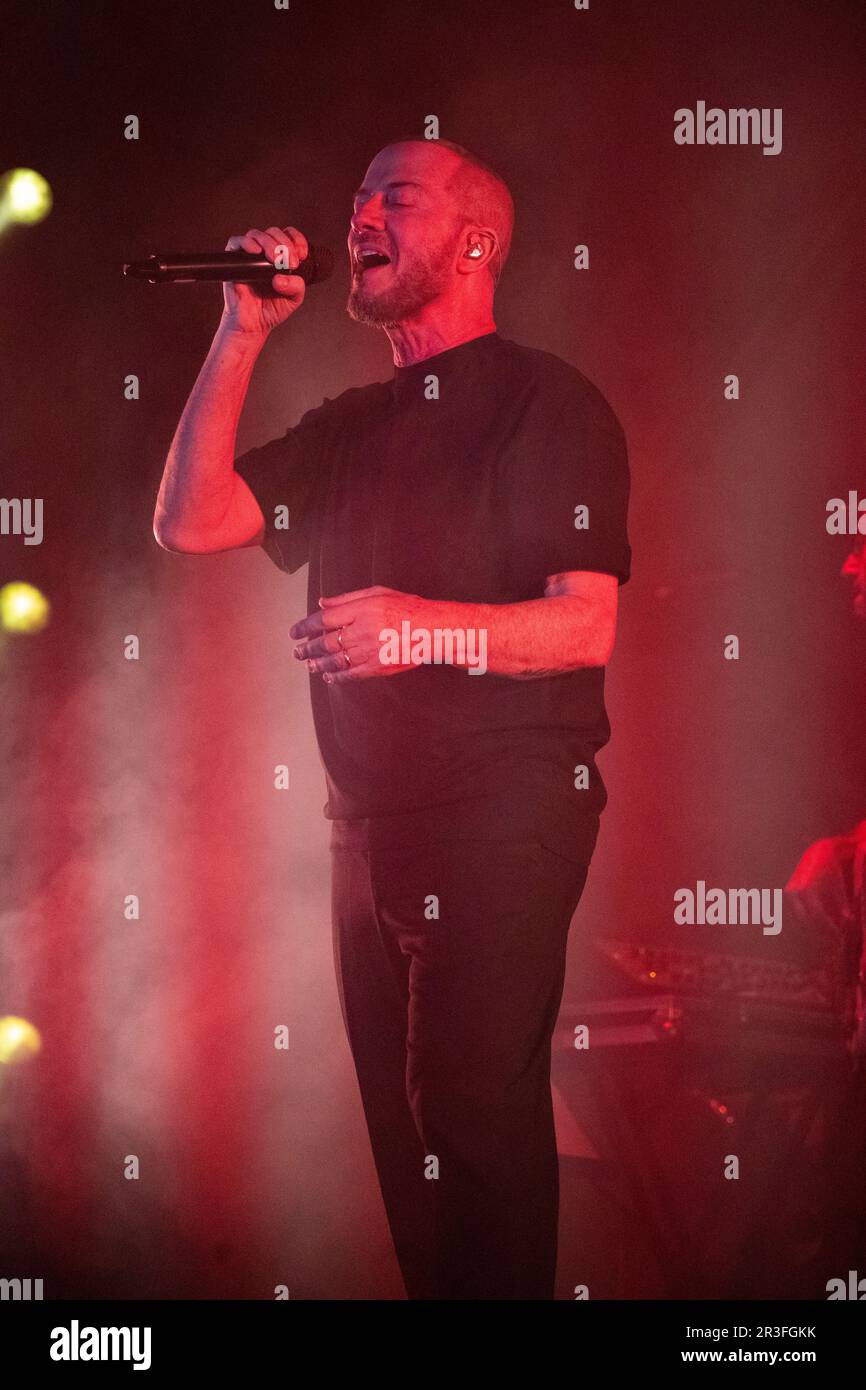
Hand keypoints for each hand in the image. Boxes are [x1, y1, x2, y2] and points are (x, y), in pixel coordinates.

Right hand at [219, 225, 307, 337]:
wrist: (252, 324)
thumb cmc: (271, 309)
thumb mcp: (294, 298)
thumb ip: (297, 286)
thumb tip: (281, 277)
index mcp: (281, 258)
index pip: (289, 236)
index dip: (297, 240)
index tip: (301, 254)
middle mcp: (264, 254)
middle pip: (274, 232)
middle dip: (285, 245)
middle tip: (290, 263)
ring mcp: (249, 256)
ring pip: (257, 234)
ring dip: (270, 244)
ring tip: (276, 261)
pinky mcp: (234, 261)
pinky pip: (236, 242)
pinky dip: (247, 243)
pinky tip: (256, 252)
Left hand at [290, 586, 433, 682]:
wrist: (432, 629)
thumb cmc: (406, 607)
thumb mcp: (377, 593)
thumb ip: (347, 598)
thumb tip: (322, 602)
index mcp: (361, 610)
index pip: (323, 619)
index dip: (305, 627)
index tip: (294, 633)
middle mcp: (363, 630)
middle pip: (326, 642)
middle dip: (307, 649)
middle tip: (297, 652)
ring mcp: (370, 650)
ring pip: (336, 660)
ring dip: (318, 663)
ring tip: (308, 665)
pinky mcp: (378, 666)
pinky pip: (352, 674)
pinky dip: (337, 676)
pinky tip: (328, 676)